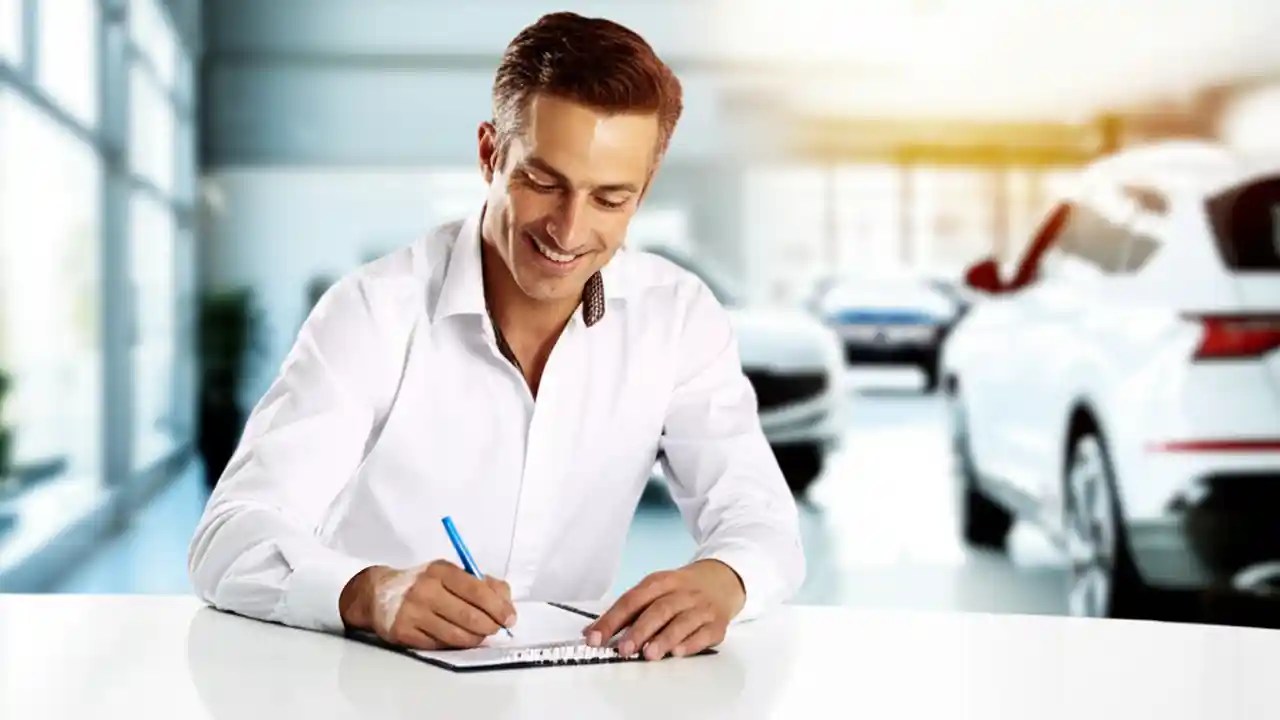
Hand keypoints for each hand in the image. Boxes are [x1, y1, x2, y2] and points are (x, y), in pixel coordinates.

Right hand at [339, 560, 515, 649]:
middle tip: (497, 629)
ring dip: (475, 639)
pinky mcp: (404, 633)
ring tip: (479, 635)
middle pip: (469, 617)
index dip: (498, 607)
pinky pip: (440, 646)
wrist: (379, 593)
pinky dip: (454, 645)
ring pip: (456, 636)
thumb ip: (482, 584)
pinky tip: (458, 639)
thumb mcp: (451, 573)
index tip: (510, 618)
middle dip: (490, 626)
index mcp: (440, 571)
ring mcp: (413, 613)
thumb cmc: (423, 583)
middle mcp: (426, 591)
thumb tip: (506, 603)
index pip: (477, 591)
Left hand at [583, 559, 744, 660]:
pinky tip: (678, 652)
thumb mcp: (656, 589)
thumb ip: (627, 611)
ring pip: (682, 622)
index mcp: (661, 582)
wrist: (723, 579)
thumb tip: (593, 632)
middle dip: (639, 630)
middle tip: (623, 649)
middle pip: (659, 610)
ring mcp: (701, 607)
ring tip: (649, 655)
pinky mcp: (717, 623)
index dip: (612, 619)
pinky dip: (691, 643)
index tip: (595, 637)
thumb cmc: (682, 589)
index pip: (632, 600)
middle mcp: (682, 593)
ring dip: (664, 639)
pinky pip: (705, 633)